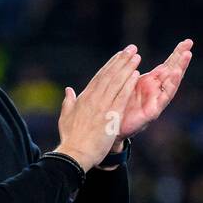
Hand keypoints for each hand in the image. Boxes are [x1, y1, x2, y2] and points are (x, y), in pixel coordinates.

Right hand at [55, 45, 141, 169]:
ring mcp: (102, 106)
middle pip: (109, 75)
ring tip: (136, 57)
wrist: (74, 154)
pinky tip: (135, 75)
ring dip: (127, 68)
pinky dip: (128, 85)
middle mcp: (93, 98)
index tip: (119, 55)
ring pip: (116, 82)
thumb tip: (68, 90)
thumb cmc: (70, 139)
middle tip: (131, 48)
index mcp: (84, 98)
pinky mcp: (110, 116)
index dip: (111, 64)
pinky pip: (121, 97)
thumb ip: (69, 102)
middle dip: (121, 60)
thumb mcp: (65, 117)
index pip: (100, 77)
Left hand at [116, 38, 192, 138]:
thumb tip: (132, 54)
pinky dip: (172, 85)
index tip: (186, 41)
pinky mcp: (153, 111)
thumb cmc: (119, 106)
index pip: (167, 65)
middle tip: (190, 43)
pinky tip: (175, 74)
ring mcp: (157, 100)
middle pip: (173, 70)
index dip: (176, 54)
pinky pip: (164, 97)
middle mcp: (157, 90)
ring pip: (172, 82)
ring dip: (180, 68)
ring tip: (187, 55)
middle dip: (181, 57)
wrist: (111, 128)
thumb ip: (131, 72)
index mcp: (151, 82)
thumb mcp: (126, 85)